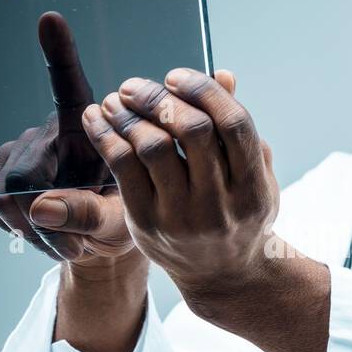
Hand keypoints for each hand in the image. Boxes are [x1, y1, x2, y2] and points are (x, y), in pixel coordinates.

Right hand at [0, 11, 138, 272]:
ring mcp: (16, 153)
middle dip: (46, 216)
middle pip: (22, 172)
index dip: (59, 54)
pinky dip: (21, 231)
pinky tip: (48, 236)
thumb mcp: (121, 220)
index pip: (69, 87)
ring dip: (37, 229)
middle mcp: (46, 132)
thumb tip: (38, 207)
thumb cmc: (123, 219)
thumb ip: (88, 213)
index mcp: (86, 128)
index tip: (51, 20)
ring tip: (71, 240)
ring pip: (5, 193)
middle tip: (79, 242)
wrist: (102, 243)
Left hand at [82, 68, 279, 307]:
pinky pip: (122, 169)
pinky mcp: (148, 225)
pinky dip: (106, 136)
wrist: (224, 276)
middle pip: (193, 131)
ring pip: (153, 148)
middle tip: (135, 86)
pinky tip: (97, 119)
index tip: (175, 76)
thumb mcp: (254, 175)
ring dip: (128, 114)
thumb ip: (236, 129)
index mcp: (253, 187)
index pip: (233, 124)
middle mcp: (221, 204)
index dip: (204, 91)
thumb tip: (222, 75)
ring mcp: (183, 218)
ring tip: (115, 100)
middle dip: (159, 98)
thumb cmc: (239, 212)